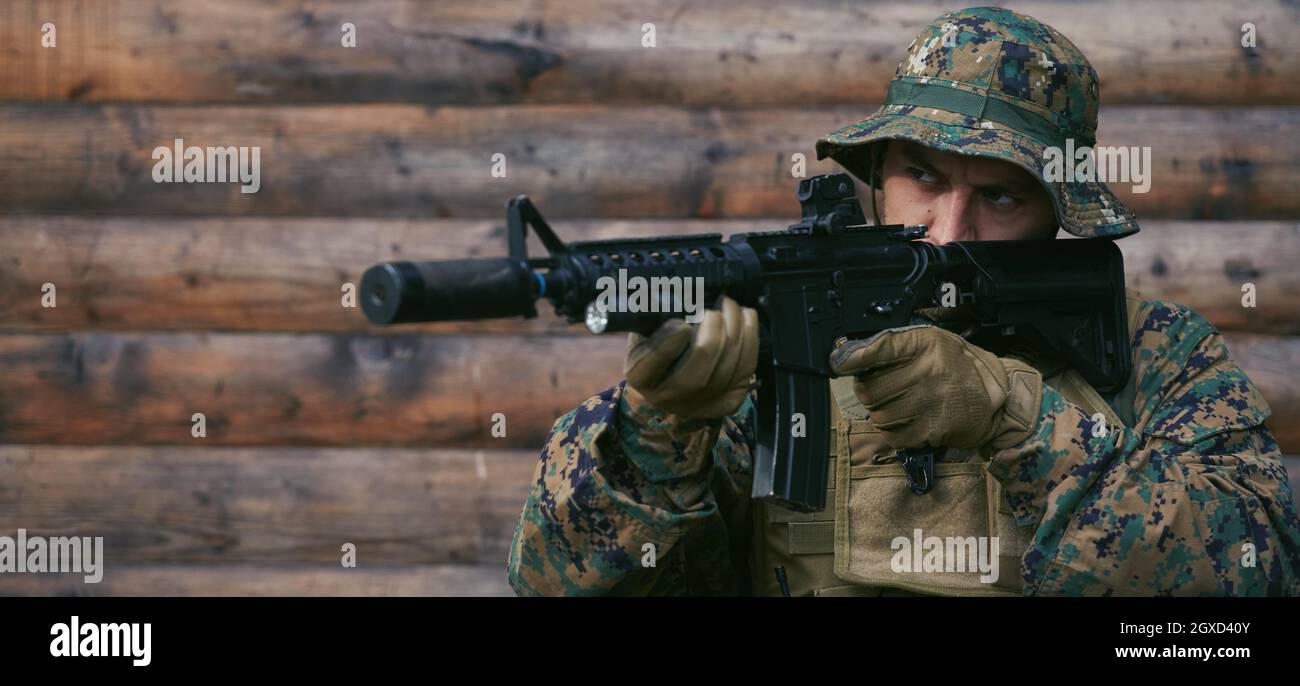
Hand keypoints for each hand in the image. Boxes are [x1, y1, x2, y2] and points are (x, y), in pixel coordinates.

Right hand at [623, 296, 758, 420]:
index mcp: (640, 375)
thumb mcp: (645, 331)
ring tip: (730, 306)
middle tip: (713, 310)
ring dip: (734, 330)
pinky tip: (745, 318)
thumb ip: (655, 316)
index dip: (668, 343)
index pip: (652, 362)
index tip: (681, 323)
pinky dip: (750, 338)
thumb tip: (676, 295)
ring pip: (725, 368)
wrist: (678, 384)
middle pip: (695, 371)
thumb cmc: (660, 346)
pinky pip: (745, 368)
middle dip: (711, 334)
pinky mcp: (728, 399)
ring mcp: (701, 402)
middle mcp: (668, 396)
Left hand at [828, 325, 1042, 449]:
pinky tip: (909, 420)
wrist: (995, 399)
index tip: (839, 363)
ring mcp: (930, 402)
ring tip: (899, 405)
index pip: (880, 348)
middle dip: (869, 392)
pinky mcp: (933, 429)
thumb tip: (850, 356)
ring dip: (881, 413)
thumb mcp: (931, 342)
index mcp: (926, 344)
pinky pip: (893, 435)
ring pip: (879, 415)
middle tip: (882, 389)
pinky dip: (895, 431)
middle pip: (870, 389)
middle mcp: (928, 371)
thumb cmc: (957, 367)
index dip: (854, 358)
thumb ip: (893, 346)